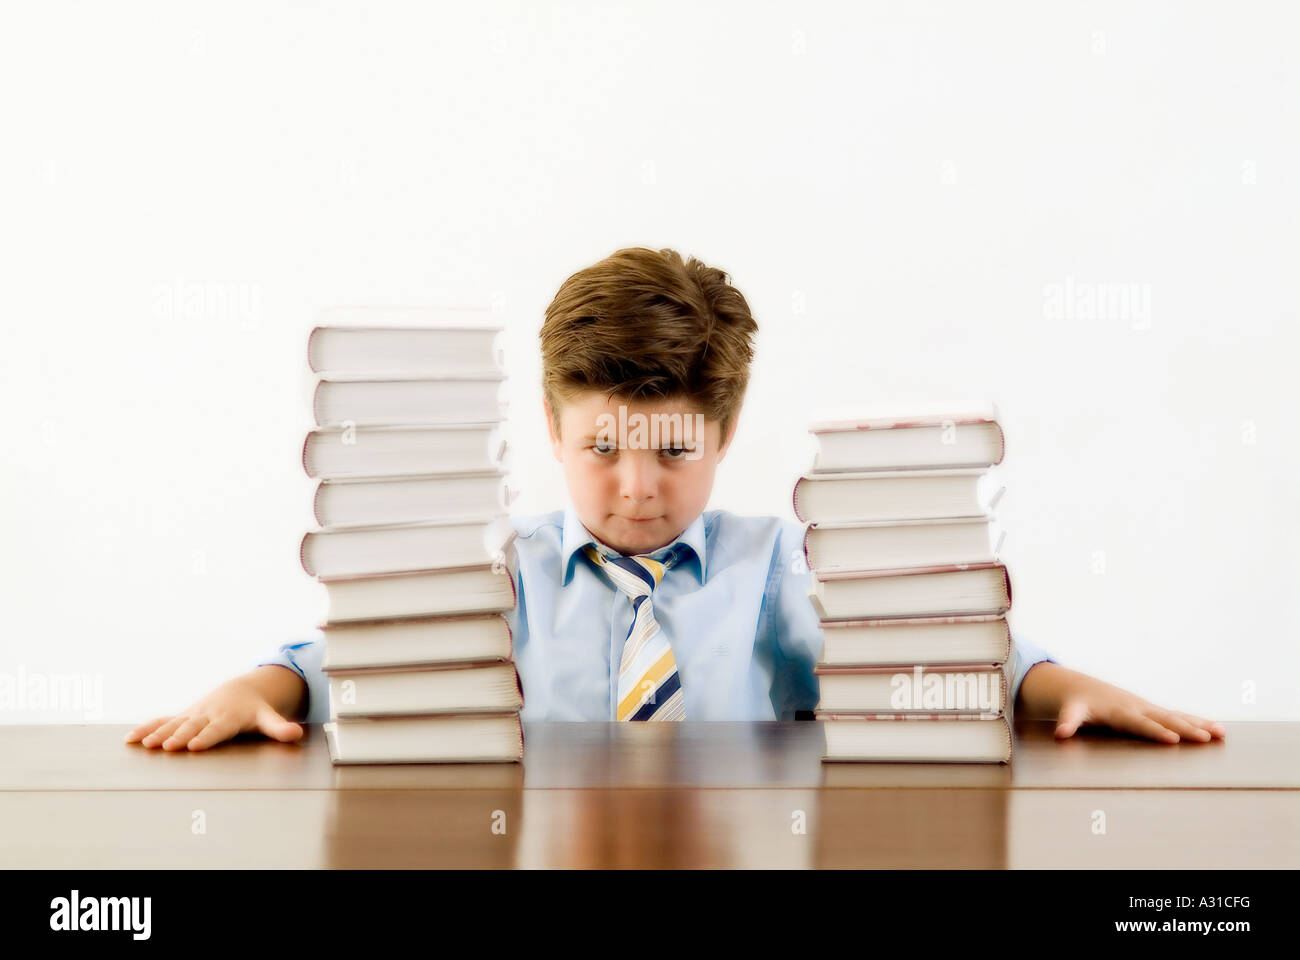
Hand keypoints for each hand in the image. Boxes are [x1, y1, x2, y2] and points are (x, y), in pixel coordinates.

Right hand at [125, 675, 303, 751]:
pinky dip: (147, 728)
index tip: (194, 745)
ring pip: (174, 723)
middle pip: (192, 726)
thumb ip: (280, 728)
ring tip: (145, 745)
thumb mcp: (268, 718)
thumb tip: (296, 734)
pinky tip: (131, 739)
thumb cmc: (256, 709)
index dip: (206, 736)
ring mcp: (193, 714)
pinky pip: (162, 721)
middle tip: (168, 747)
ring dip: (159, 734)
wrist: (242, 690)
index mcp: (229, 717)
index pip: (217, 729)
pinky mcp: (183, 716)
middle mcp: (208, 715)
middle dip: (179, 736)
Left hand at [1053, 672, 1225, 743]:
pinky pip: (1179, 717)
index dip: (1156, 731)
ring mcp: (1148, 708)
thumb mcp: (1070, 711)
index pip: (1140, 723)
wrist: (1082, 688)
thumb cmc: (1077, 704)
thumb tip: (1060, 733)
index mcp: (1119, 712)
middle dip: (1185, 729)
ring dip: (1199, 725)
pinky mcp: (1154, 711)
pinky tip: (1218, 731)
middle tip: (1206, 739)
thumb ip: (1067, 721)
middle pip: (1164, 720)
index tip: (1173, 740)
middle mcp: (1138, 708)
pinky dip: (1198, 722)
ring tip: (1221, 734)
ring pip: (1177, 717)